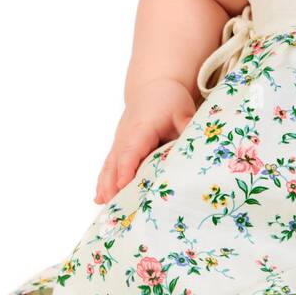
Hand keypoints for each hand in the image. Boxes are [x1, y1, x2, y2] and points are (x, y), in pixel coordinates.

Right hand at [94, 78, 197, 204]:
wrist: (152, 89)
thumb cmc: (167, 100)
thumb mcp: (181, 111)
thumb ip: (186, 128)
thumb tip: (195, 143)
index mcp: (141, 128)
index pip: (132, 150)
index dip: (126, 167)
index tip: (123, 184)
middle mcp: (125, 137)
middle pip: (116, 162)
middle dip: (112, 184)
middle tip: (112, 205)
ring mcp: (120, 143)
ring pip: (109, 166)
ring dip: (105, 186)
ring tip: (103, 205)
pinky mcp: (119, 148)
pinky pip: (109, 166)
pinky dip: (104, 181)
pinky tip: (100, 198)